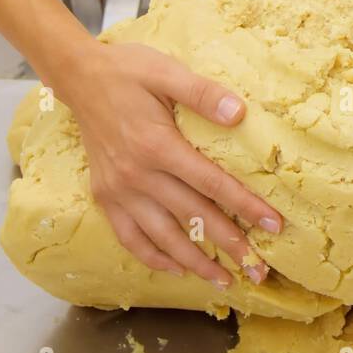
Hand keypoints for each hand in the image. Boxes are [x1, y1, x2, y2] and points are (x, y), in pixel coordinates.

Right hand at [56, 41, 282, 286]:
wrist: (79, 77)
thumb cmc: (128, 71)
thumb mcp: (166, 71)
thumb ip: (203, 93)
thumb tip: (239, 113)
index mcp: (157, 145)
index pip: (211, 183)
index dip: (245, 205)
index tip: (273, 224)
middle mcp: (137, 175)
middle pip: (192, 217)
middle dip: (229, 245)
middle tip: (258, 270)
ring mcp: (118, 190)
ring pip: (162, 237)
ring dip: (195, 263)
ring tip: (223, 281)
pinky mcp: (105, 196)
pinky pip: (129, 237)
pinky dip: (153, 257)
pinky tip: (175, 267)